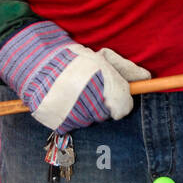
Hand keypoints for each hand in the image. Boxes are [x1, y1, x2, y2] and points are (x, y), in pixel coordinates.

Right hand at [0, 20, 149, 131]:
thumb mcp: (102, 58)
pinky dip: (68, 114)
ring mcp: (76, 118)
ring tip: (72, 90)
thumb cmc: (73, 58)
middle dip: (100, 102)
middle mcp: (95, 108)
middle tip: (86, 86)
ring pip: (88, 120)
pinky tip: (62, 98)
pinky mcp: (59, 124)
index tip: (108, 89)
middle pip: (105, 115)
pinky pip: (71, 124)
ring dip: (83, 108)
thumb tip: (146, 78)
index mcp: (109, 91)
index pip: (124, 109)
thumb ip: (126, 69)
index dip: (118, 98)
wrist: (36, 61)